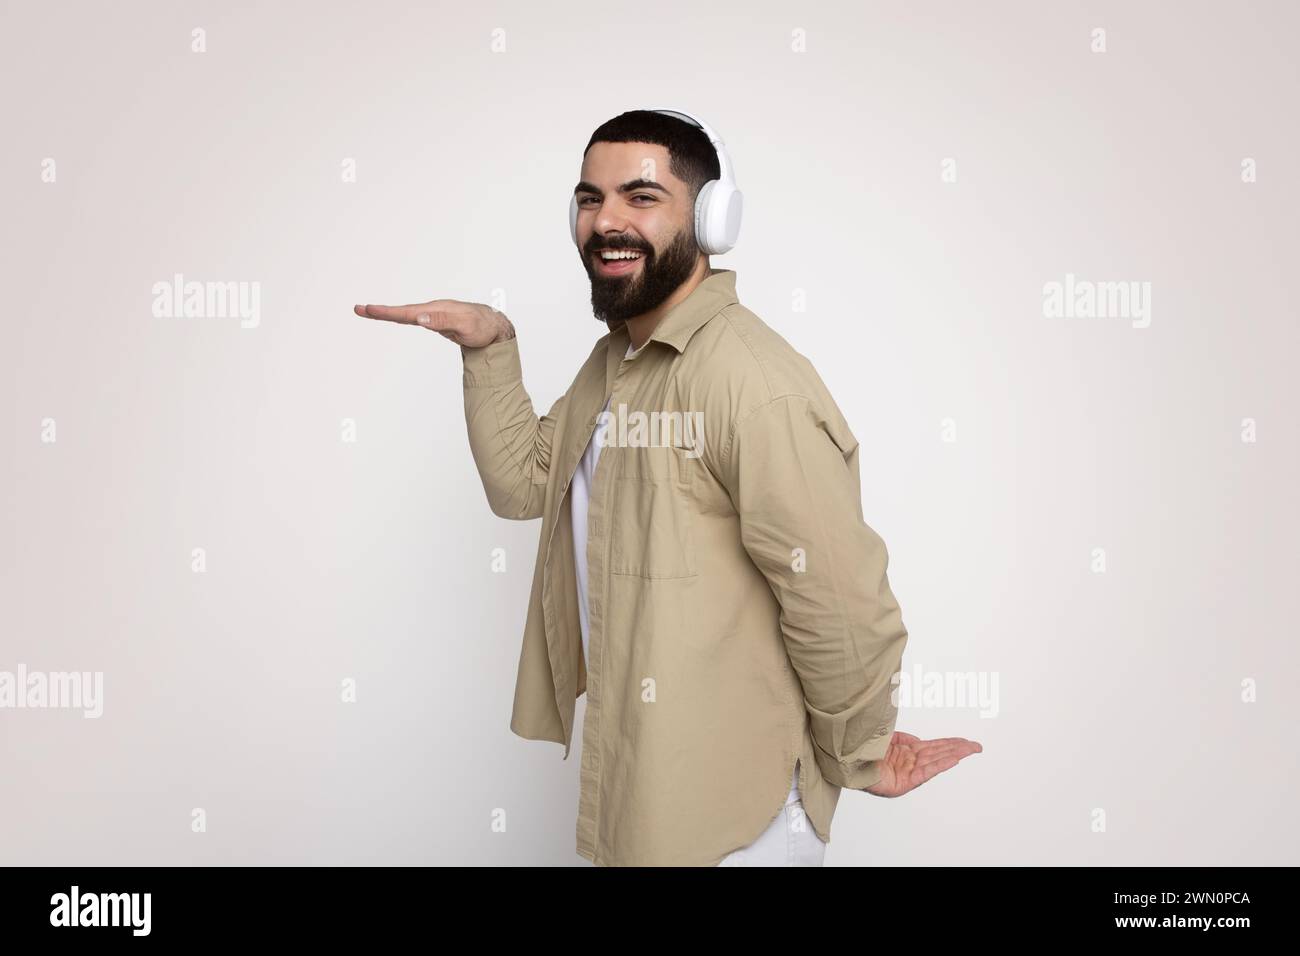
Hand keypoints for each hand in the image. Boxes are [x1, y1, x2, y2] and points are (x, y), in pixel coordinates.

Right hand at [354, 298, 514, 347]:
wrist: (494, 327)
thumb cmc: (482, 326)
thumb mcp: (465, 326)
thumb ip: (443, 321)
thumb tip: (419, 318)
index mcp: (436, 310)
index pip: (408, 312)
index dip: (387, 312)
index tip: (369, 309)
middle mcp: (432, 310)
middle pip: (402, 311)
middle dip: (380, 311)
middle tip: (358, 309)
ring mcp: (433, 315)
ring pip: (406, 314)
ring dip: (387, 313)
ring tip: (367, 311)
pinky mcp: (436, 321)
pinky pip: (414, 318)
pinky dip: (400, 317)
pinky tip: (394, 317)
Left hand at [861, 731, 981, 797]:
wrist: (845, 761)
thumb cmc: (860, 749)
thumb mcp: (886, 737)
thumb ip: (902, 738)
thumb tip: (916, 740)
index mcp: (905, 752)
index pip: (933, 747)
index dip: (950, 743)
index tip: (965, 741)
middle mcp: (909, 763)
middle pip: (938, 753)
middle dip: (959, 749)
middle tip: (977, 746)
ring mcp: (907, 773)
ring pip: (936, 761)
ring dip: (954, 755)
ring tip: (970, 750)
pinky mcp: (903, 783)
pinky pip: (925, 772)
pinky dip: (940, 765)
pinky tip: (953, 760)